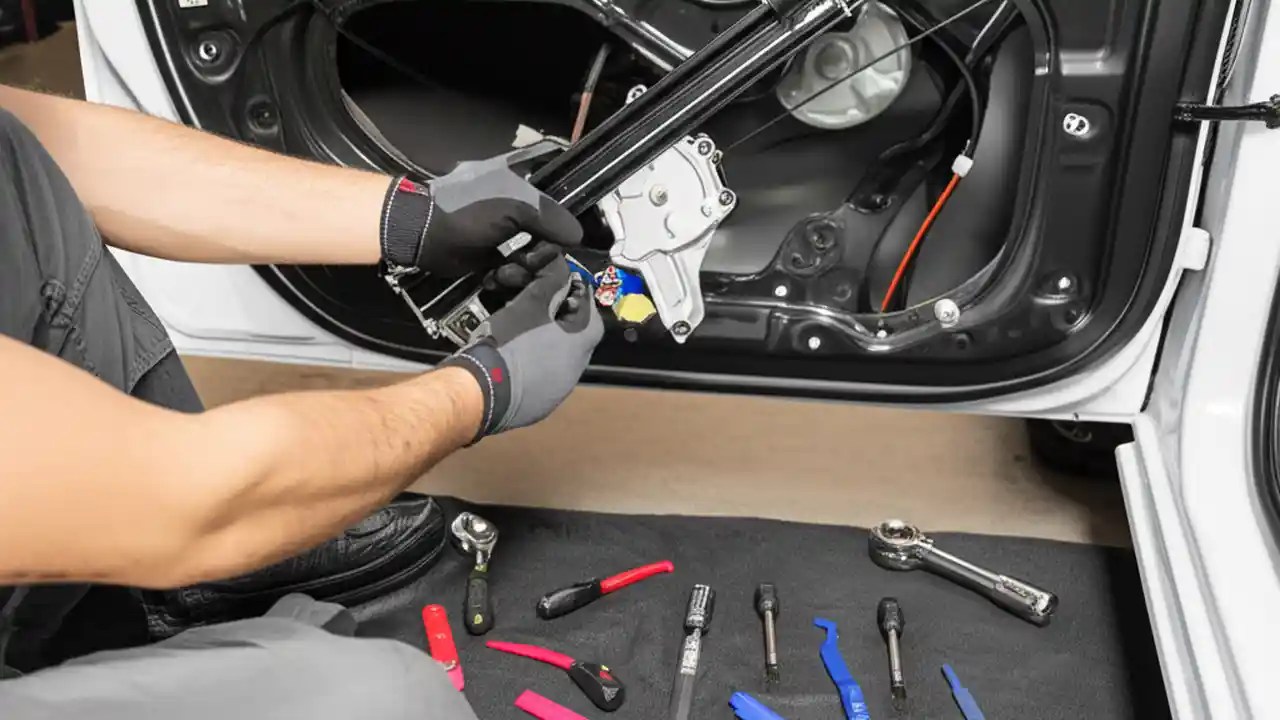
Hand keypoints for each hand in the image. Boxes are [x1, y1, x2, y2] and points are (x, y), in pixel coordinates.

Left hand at [420, 158, 581, 277]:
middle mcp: (517, 210)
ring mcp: (505, 236)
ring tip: (503, 272)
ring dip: (522, 270)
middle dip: (539, 255)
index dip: (558, 232)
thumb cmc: (469, 213)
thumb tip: (577, 237)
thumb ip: (550, 219)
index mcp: (523, 188)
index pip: (558, 212)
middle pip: (549, 240)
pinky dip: (508, 278)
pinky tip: (494, 277)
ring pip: (534, 260)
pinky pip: (515, 272)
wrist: (424, 234)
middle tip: (525, 259)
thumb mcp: (515, 208)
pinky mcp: (493, 258)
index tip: (553, 246)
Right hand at [440, 259, 602, 439]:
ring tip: (512, 323)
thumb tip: (560, 263)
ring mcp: (553, 393)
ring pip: (550, 355)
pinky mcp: (532, 407)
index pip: (588, 308)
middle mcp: (573, 372)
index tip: (554, 280)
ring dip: (537, 337)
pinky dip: (524, 360)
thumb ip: (552, 278)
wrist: (477, 393)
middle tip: (528, 299)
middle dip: (550, 313)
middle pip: (569, 332)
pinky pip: (534, 376)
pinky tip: (504, 350)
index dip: (571, 290)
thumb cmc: (509, 345)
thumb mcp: (531, 301)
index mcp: (580, 346)